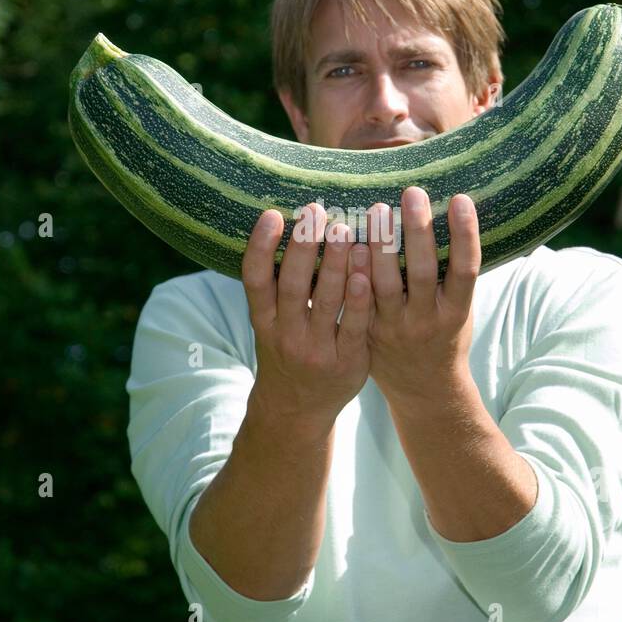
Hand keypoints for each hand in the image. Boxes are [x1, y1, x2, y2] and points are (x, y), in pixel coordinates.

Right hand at [241, 202, 372, 426]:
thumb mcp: (271, 324)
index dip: (261, 248)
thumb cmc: (288, 350)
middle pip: (293, 286)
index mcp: (264, 321)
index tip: (272, 214)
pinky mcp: (347, 362)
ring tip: (345, 230)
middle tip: (316, 210)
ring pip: (325, 302)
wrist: (297, 410)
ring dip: (336, 264)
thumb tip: (289, 226)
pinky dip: (358, 300)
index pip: (255, 281)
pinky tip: (366, 273)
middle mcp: (286, 335)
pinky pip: (353, 327)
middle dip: (304, 247)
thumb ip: (277, 286)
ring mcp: (317, 350)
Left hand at [365, 187, 479, 403]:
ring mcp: (394, 328)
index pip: (465, 269)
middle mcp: (427, 321)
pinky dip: (352, 270)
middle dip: (418, 231)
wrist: (423, 387)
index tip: (460, 199)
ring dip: (380, 246)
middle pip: (422, 272)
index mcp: (456, 312)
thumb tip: (452, 214)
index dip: (466, 235)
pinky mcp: (367, 333)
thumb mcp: (459, 308)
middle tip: (412, 193)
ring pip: (384, 285)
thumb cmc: (444, 334)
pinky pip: (357, 299)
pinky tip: (348, 242)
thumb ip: (452, 273)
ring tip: (377, 209)